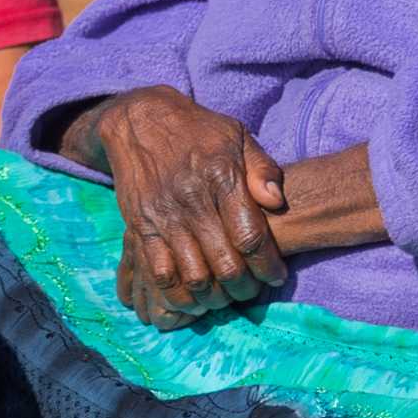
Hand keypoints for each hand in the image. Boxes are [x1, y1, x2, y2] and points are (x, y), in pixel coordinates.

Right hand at [68, 86, 287, 325]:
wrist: (141, 121)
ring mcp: (163, 216)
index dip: (268, 265)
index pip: (250, 237)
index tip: (276, 276)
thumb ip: (263, 170)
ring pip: (193, 276)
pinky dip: (178, 294)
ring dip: (214, 297)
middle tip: (252, 291)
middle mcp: (191, 199)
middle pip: (225, 264)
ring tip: (225, 296)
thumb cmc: (199, 132)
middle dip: (244, 288)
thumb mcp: (238, 137)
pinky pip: (159, 273)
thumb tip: (277, 203)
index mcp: (221, 176)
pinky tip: (193, 295)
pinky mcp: (140, 226)